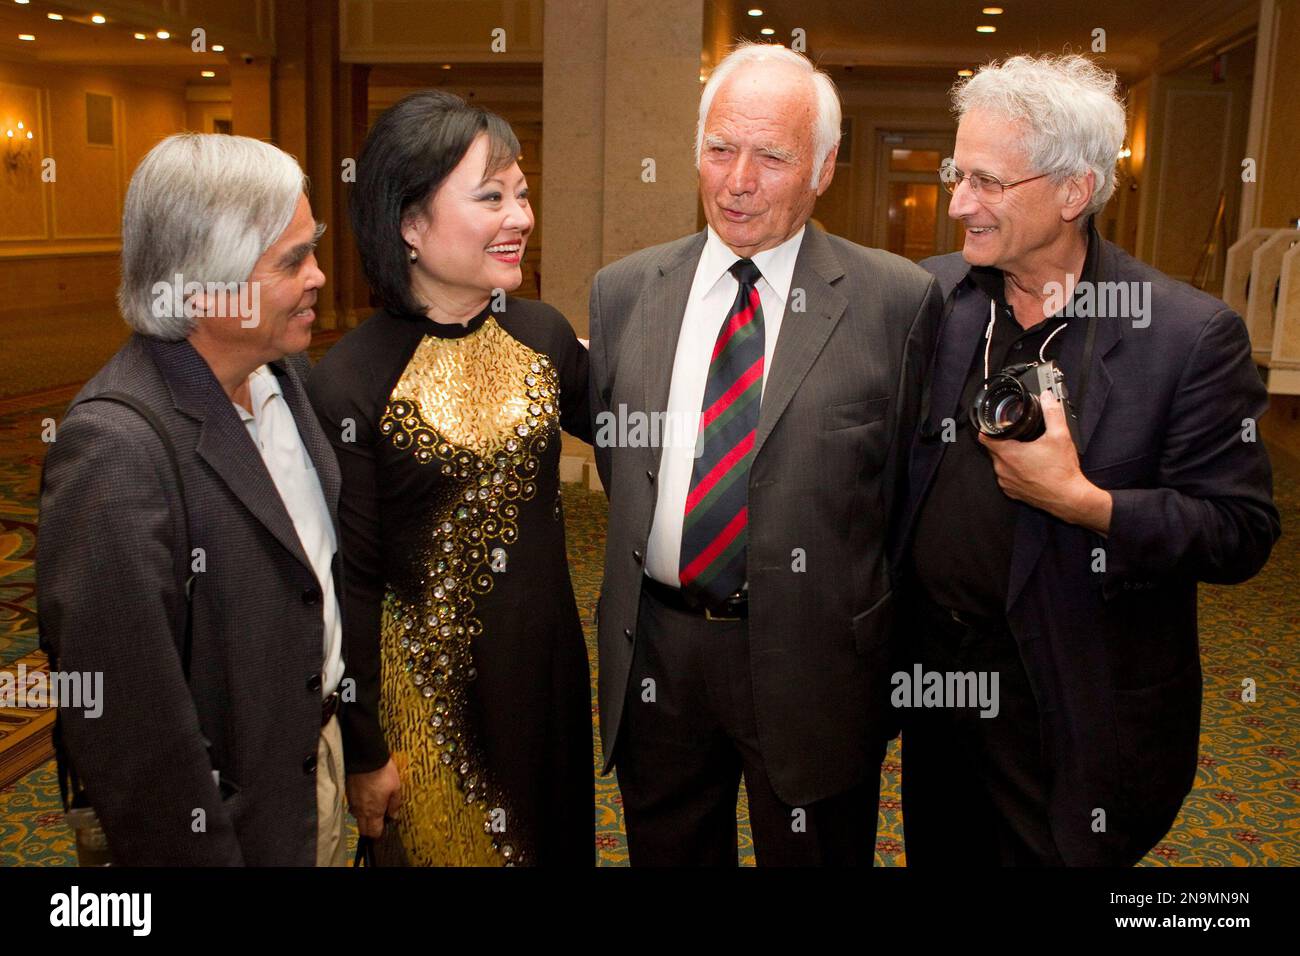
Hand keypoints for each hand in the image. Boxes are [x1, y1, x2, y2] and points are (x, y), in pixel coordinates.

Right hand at [346, 758, 401, 837]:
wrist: (365, 758)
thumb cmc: (382, 772)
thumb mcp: (396, 788)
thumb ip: (395, 804)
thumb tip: (394, 815)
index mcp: (374, 811)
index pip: (374, 832)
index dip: (379, 833)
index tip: (384, 828)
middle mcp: (361, 810)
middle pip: (363, 829)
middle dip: (370, 829)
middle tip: (379, 821)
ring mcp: (353, 803)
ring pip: (357, 818)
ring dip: (364, 817)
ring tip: (373, 808)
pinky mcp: (348, 794)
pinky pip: (353, 806)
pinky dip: (359, 807)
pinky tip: (366, 798)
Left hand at [977, 389, 1112, 534]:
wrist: (1070, 498)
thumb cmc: (1062, 471)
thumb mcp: (1060, 435)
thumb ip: (1052, 412)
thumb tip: (1047, 397)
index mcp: (1008, 454)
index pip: (984, 437)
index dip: (989, 428)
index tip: (995, 424)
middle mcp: (1003, 469)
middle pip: (993, 449)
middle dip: (1003, 441)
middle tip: (1018, 436)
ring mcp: (1006, 482)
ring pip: (1000, 464)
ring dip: (1009, 457)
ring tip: (1026, 452)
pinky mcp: (1013, 493)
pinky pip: (1007, 477)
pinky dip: (1014, 471)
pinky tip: (1029, 467)